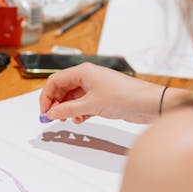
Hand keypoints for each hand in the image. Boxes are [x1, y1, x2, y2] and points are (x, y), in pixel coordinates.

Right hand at [40, 62, 164, 124]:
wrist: (148, 103)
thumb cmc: (124, 96)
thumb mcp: (91, 105)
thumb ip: (68, 110)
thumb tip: (51, 113)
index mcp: (83, 71)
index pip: (55, 81)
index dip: (47, 97)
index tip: (44, 112)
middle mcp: (87, 77)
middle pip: (62, 89)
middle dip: (56, 104)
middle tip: (53, 118)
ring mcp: (95, 87)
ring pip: (72, 98)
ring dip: (68, 110)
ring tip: (69, 120)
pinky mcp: (102, 98)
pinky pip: (83, 104)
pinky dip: (79, 112)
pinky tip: (81, 120)